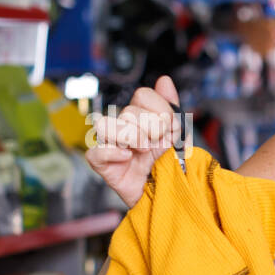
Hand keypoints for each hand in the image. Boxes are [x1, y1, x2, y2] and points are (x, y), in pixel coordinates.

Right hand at [87, 75, 182, 208]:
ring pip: (106, 125)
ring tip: (144, 151)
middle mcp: (123, 126)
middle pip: (129, 112)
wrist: (170, 195)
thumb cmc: (170, 164)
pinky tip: (128, 158)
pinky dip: (112, 153)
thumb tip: (164, 80)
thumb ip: (171, 106)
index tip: (172, 128)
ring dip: (132, 138)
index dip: (160, 110)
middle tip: (159, 145)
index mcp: (142, 116)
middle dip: (152, 129)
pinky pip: (95, 152)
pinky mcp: (102, 164)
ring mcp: (111, 144)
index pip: (142, 95)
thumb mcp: (178, 135)